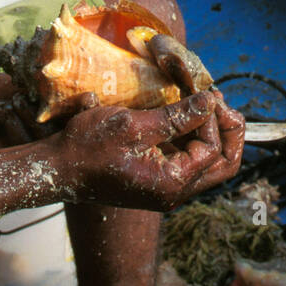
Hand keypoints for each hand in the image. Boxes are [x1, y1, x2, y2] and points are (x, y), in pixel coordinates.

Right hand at [49, 90, 243, 210]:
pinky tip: (184, 114)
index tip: (203, 93)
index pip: (214, 150)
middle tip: (219, 102)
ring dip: (211, 132)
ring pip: (208, 162)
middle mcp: (174, 191)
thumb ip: (175, 116)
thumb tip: (209, 101)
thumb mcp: (132, 126)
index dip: (213, 120)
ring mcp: (166, 187)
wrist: (58, 169)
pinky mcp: (156, 178)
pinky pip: (187, 159)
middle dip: (227, 132)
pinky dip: (192, 137)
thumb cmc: (89, 147)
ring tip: (204, 103)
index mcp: (172, 183)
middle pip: (222, 164)